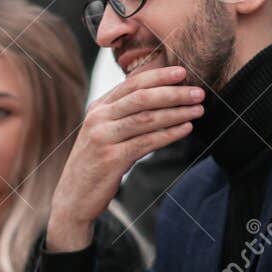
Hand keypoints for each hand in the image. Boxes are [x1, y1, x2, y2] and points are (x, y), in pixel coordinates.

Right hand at [47, 65, 204, 250]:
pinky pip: (146, 142)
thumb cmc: (95, 166)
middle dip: (173, 92)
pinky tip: (185, 130)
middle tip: (198, 92)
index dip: (159, 76)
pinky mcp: (111, 159)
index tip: (183, 72)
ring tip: (197, 110)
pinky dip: (169, 134)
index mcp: (98, 107)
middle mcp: (98, 118)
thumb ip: (125, 117)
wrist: (73, 198)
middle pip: (141, 98)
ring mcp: (103, 137)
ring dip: (176, 113)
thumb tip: (163, 102)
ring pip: (146, 118)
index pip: (131, 84)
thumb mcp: (105, 134)